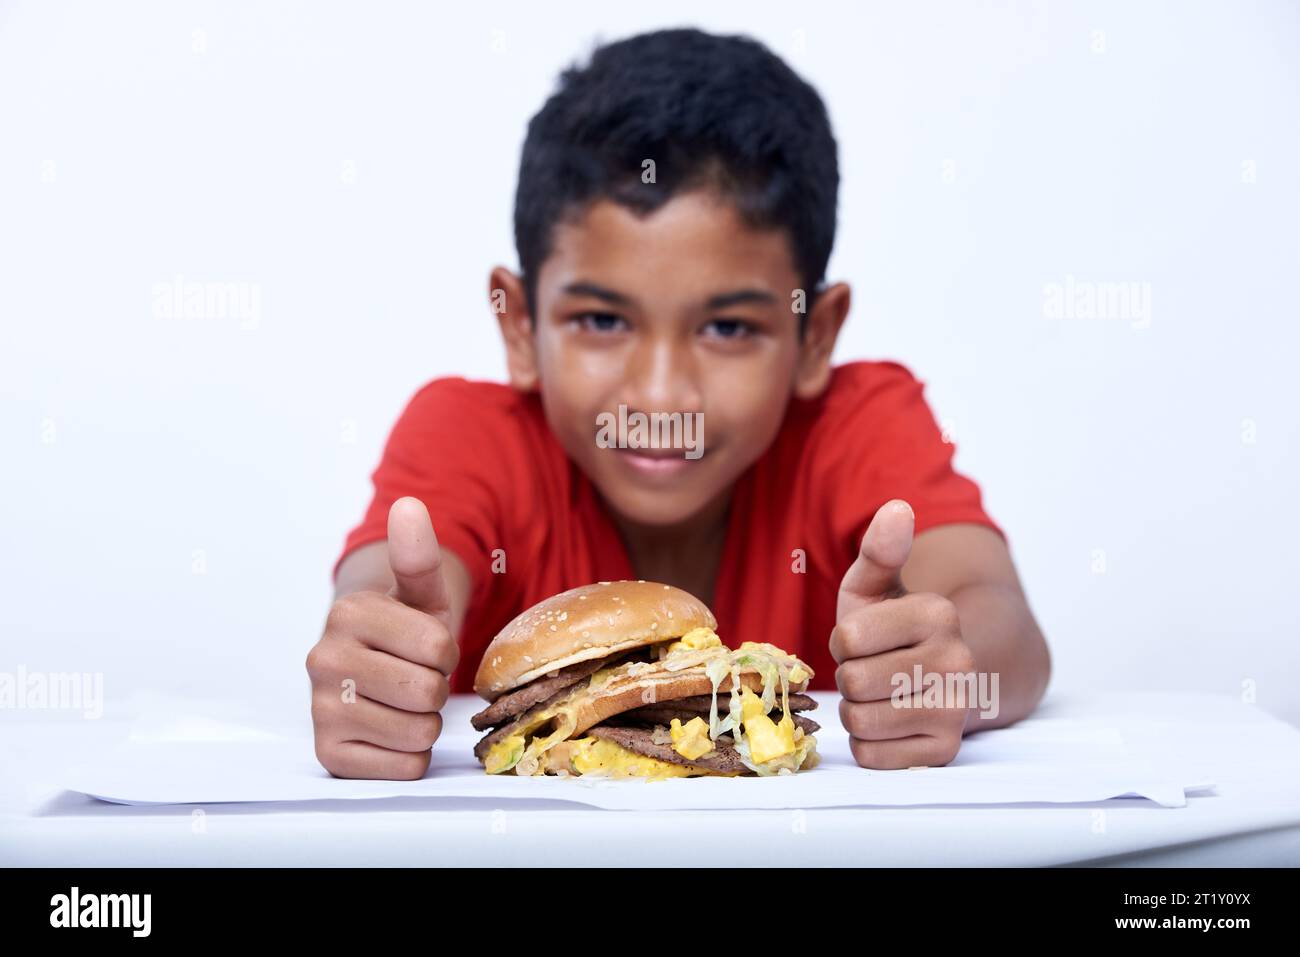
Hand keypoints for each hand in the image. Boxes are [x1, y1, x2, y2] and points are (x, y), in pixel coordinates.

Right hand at [306, 497, 459, 778]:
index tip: (424, 649)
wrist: (371, 670)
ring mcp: (320, 710)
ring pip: (417, 733)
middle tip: (414, 677)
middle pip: (426, 694)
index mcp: (348, 613)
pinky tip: (391, 733)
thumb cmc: (406, 632)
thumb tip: (409, 506)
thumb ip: (418, 554)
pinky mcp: (329, 754)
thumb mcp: (420, 593)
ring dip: (425, 723)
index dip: (445, 653)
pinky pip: (404, 767)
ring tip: (403, 703)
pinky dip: (410, 756)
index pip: (437, 649)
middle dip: (435, 689)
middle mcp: (322, 660)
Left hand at [831, 500, 974, 768]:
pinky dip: (869, 743)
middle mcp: (958, 663)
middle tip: (875, 668)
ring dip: (858, 709)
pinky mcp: (944, 752)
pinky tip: (890, 722)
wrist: (948, 675)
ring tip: (883, 693)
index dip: (844, 641)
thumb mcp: (878, 586)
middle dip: (851, 676)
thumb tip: (897, 508)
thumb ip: (879, 550)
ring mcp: (956, 711)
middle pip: (853, 683)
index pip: (848, 639)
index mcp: (940, 614)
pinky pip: (872, 756)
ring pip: (860, 722)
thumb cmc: (896, 626)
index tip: (867, 638)